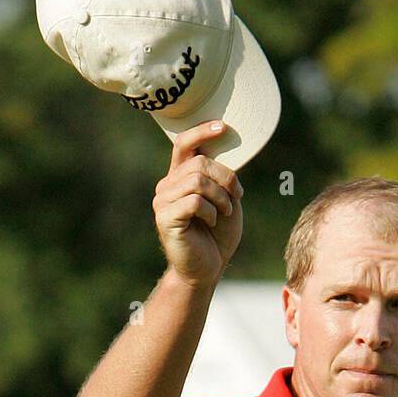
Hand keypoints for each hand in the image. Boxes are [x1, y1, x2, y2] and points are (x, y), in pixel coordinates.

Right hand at [152, 120, 243, 288]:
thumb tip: (225, 153)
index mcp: (180, 177)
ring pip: (197, 181)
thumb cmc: (217, 237)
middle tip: (234, 199)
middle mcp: (167, 185)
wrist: (206, 270)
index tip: (222, 126)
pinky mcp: (165, 218)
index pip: (184, 143)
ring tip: (225, 212)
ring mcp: (163, 201)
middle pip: (199, 163)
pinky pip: (194, 201)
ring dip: (221, 197)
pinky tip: (212, 222)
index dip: (202, 132)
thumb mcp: (226, 201)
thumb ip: (223, 178)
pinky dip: (211, 212)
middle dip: (226, 179)